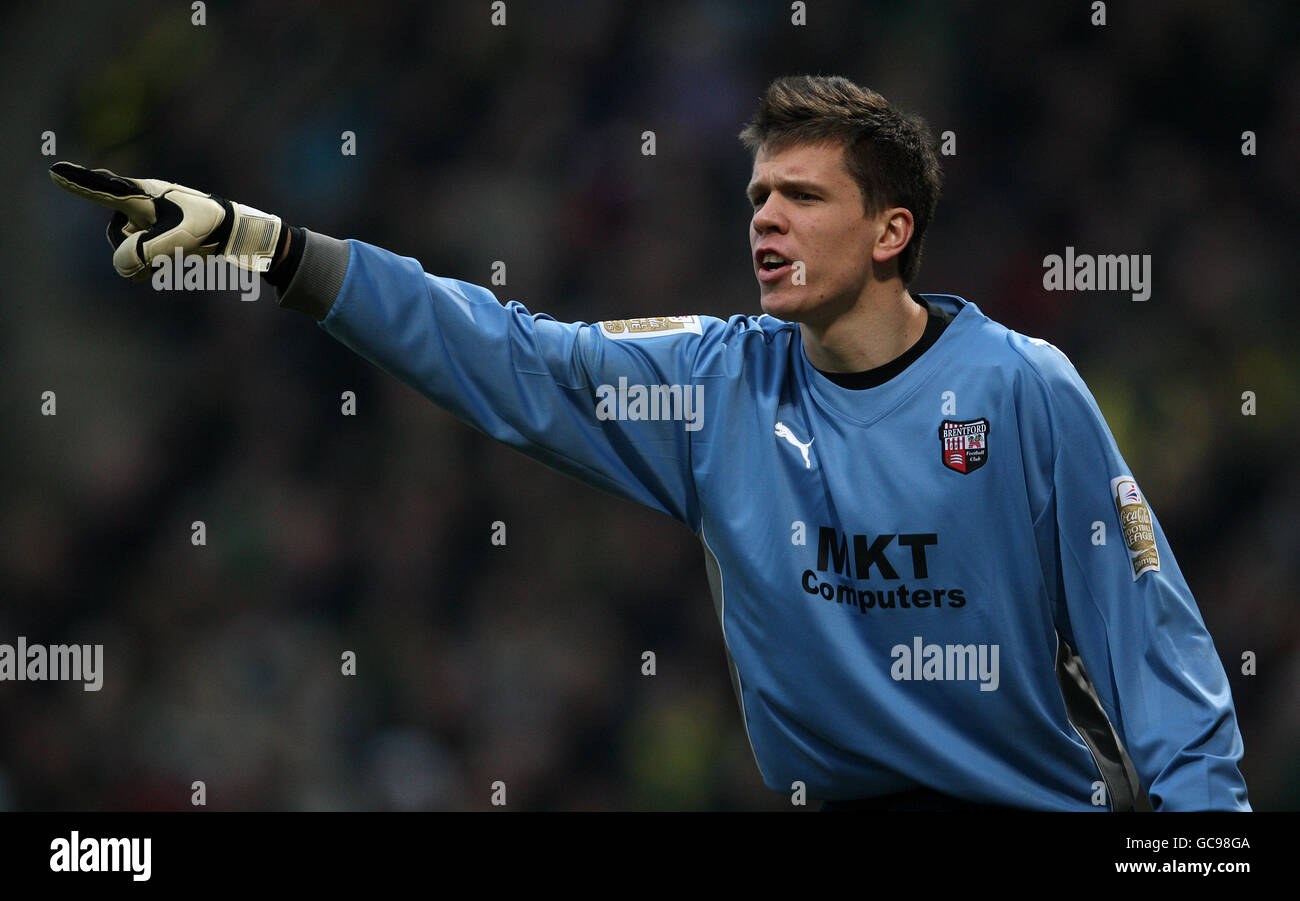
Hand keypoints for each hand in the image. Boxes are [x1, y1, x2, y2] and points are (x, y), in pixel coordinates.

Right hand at [50, 162, 281, 281]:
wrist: (233, 232)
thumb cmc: (208, 227)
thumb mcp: (179, 241)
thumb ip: (145, 252)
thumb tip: (121, 266)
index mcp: (144, 195)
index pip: (104, 190)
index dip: (78, 182)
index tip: (54, 171)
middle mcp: (139, 205)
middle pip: (118, 237)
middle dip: (136, 251)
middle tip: (169, 251)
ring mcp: (145, 221)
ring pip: (128, 252)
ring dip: (148, 261)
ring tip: (177, 255)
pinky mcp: (152, 234)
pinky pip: (139, 258)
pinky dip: (152, 266)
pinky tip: (172, 262)